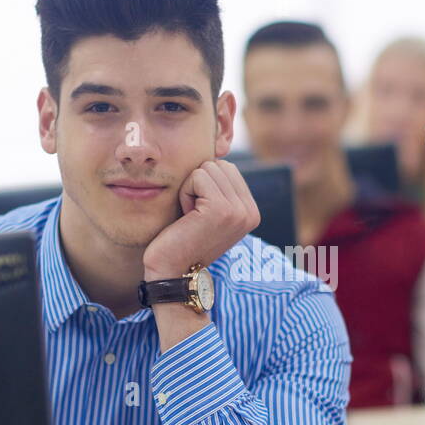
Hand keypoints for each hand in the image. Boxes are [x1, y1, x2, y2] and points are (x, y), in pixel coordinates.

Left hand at [142, 159, 259, 278]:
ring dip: (191, 190)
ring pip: (207, 168)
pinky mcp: (221, 209)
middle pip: (219, 165)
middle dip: (199, 185)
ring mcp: (238, 211)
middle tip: (194, 216)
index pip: (228, 168)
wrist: (172, 272)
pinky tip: (186, 217)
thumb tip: (216, 152)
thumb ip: (220, 188)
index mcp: (252, 212)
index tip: (201, 215)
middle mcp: (250, 212)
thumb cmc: (183, 239)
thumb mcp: (209, 212)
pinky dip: (185, 194)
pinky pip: (197, 176)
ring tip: (190, 217)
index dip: (206, 185)